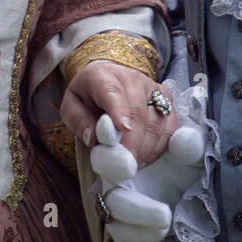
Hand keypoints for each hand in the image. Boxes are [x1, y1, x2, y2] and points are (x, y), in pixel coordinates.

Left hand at [61, 61, 176, 168]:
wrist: (108, 77)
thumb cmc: (88, 95)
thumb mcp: (71, 105)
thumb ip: (79, 121)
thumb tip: (93, 138)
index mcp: (103, 76)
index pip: (113, 92)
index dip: (119, 111)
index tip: (122, 130)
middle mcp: (132, 78)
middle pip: (138, 112)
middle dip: (133, 142)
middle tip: (125, 165)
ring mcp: (152, 88)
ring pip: (157, 121)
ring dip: (146, 147)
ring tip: (133, 164)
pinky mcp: (166, 99)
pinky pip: (169, 125)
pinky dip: (159, 145)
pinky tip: (145, 157)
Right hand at [90, 111, 207, 241]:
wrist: (190, 185)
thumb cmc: (186, 156)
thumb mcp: (194, 148)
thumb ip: (189, 142)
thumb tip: (184, 139)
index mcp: (127, 138)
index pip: (109, 130)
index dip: (106, 128)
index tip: (110, 124)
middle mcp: (114, 163)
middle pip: (101, 160)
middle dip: (112, 161)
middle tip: (130, 165)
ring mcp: (115, 192)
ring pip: (108, 202)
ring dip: (134, 210)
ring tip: (164, 215)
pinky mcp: (122, 219)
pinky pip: (120, 230)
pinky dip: (139, 232)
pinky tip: (162, 228)